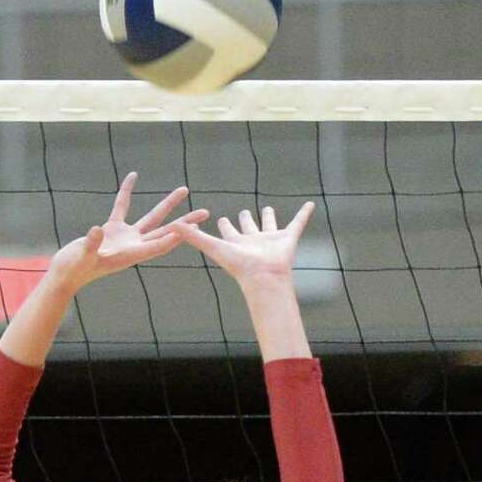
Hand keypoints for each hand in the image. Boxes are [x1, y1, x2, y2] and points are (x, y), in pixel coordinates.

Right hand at [50, 173, 207, 293]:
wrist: (65, 273)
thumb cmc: (73, 270)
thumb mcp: (81, 258)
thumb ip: (90, 245)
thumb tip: (97, 230)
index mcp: (129, 255)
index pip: (157, 246)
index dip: (173, 237)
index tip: (192, 230)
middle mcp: (133, 246)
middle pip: (165, 231)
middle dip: (185, 223)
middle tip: (206, 213)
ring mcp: (125, 237)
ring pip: (151, 218)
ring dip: (168, 205)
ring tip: (184, 190)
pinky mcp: (112, 229)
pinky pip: (122, 206)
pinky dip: (127, 192)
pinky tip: (133, 176)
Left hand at [176, 201, 315, 291]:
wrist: (265, 277)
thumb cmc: (239, 266)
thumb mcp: (213, 247)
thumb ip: (194, 237)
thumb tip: (171, 226)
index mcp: (237, 243)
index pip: (228, 231)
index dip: (223, 225)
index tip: (218, 219)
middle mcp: (253, 241)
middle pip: (248, 227)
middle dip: (247, 219)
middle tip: (244, 212)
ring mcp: (271, 240)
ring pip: (270, 225)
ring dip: (270, 217)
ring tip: (269, 208)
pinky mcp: (288, 238)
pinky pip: (298, 223)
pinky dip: (304, 214)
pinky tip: (310, 204)